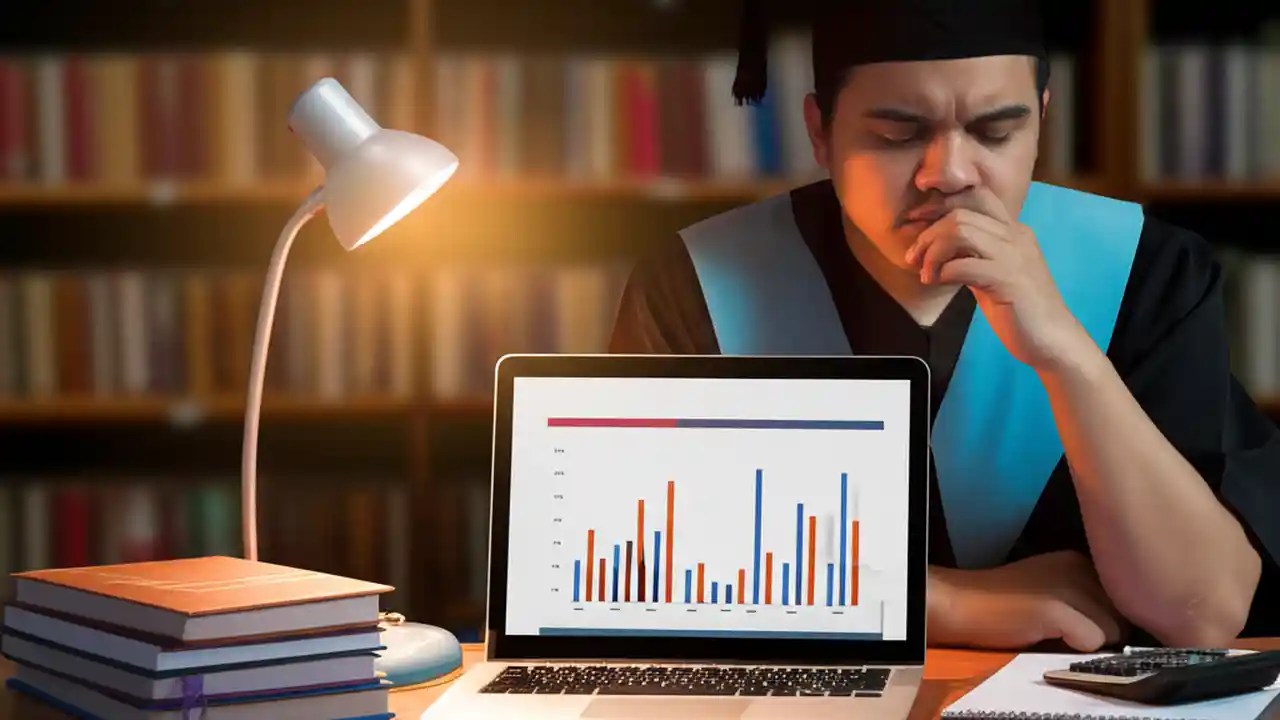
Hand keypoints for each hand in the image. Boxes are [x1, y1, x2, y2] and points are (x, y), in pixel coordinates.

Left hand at [904, 188, 1097, 371]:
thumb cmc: (1019, 310)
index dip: (940, 205)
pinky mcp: (1007, 280)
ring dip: (933, 252)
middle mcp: (1016, 236)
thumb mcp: (992, 273)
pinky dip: (943, 271)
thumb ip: (972, 255)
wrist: (1051, 340)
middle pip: (961, 213)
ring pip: (960, 231)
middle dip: (929, 234)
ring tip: (926, 273)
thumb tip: (938, 248)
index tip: (916, 222)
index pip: (976, 197)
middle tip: (914, 258)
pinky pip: (964, 264)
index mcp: (1014, 231)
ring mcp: (1013, 256)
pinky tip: (936, 283)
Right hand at [929, 551, 1129, 651]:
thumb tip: (1119, 629)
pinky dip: (1075, 650)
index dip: (1106, 621)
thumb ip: (1083, 599)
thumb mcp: (1049, 590)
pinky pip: (1093, 643)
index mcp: (1080, 561)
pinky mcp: (1057, 608)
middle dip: (1102, 633)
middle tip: (1065, 636)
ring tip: (1056, 638)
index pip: (1122, 601)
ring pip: (1114, 632)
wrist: (959, 604)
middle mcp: (1081, 567)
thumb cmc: (1001, 605)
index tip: (1078, 627)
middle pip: (1123, 618)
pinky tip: (1048, 639)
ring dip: (1091, 644)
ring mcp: (1070, 586)